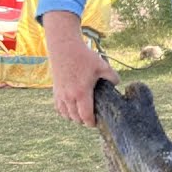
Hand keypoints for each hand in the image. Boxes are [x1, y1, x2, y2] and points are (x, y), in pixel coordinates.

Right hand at [46, 11, 117, 126]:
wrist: (64, 47)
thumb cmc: (84, 57)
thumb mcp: (103, 66)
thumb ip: (113, 77)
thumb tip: (117, 85)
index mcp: (81, 92)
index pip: (85, 116)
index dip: (92, 123)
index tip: (98, 123)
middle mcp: (68, 96)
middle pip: (76, 118)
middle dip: (85, 121)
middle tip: (94, 118)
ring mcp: (60, 94)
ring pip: (66, 114)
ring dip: (75, 117)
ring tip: (84, 115)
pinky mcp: (55, 90)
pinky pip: (58, 108)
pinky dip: (65, 112)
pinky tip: (72, 109)